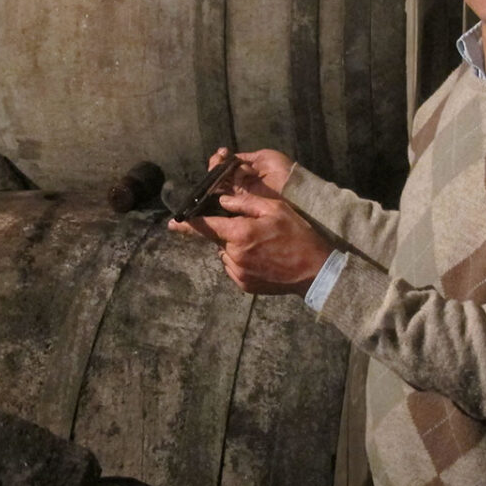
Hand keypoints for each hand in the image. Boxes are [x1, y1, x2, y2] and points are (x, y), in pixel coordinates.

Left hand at [172, 190, 332, 295]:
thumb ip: (245, 203)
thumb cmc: (297, 234)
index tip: (172, 223)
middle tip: (251, 231)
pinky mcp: (244, 285)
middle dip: (228, 232)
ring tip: (260, 245)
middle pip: (219, 240)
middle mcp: (234, 255)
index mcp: (240, 233)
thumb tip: (222, 200)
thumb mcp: (275, 209)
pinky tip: (261, 258)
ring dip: (234, 247)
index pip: (206, 226)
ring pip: (226, 254)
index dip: (188, 224)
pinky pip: (234, 268)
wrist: (314, 270)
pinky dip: (241, 261)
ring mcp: (238, 272)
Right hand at [205, 147, 293, 197]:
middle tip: (221, 156)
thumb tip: (231, 157)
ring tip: (221, 160)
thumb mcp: (263, 157)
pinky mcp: (241, 198)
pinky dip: (227, 177)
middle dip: (217, 162)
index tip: (223, 151)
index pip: (228, 164)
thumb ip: (246, 158)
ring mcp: (241, 190)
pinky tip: (235, 169)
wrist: (292, 185)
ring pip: (221, 180)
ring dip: (218, 168)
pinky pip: (227, 188)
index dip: (223, 157)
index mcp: (247, 169)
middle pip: (221, 172)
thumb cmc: (283, 169)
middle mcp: (242, 180)